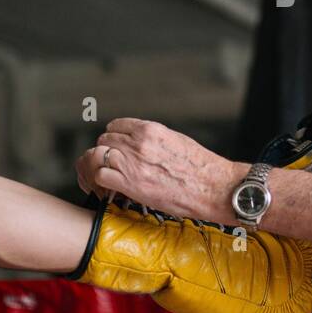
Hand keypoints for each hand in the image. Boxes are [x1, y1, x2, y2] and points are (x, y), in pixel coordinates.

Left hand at [75, 118, 242, 222]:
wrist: (211, 187)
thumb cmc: (199, 166)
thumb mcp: (175, 139)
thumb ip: (153, 137)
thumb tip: (139, 138)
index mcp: (150, 130)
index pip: (116, 125)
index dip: (115, 135)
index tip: (116, 142)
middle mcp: (139, 144)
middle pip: (106, 140)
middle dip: (108, 149)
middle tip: (114, 160)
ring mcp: (133, 164)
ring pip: (100, 155)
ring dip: (103, 163)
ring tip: (111, 172)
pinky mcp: (131, 185)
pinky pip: (101, 175)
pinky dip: (103, 179)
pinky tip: (112, 184)